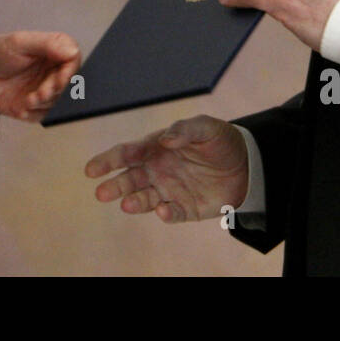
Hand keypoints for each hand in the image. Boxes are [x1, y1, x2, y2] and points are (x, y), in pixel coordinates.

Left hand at [0, 31, 80, 121]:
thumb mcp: (20, 42)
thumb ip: (48, 44)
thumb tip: (73, 51)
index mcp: (54, 53)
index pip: (73, 61)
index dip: (71, 72)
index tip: (60, 79)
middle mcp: (54, 72)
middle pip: (70, 84)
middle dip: (57, 90)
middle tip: (42, 92)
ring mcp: (46, 91)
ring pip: (59, 102)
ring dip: (46, 102)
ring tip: (29, 99)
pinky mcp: (36, 109)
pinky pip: (45, 116)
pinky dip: (36, 113)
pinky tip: (23, 106)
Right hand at [85, 115, 247, 222]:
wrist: (247, 165)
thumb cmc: (220, 141)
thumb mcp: (206, 127)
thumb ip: (184, 130)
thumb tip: (164, 139)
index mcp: (154, 148)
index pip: (127, 153)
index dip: (108, 160)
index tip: (92, 169)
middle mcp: (155, 171)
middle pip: (128, 179)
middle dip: (114, 186)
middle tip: (101, 192)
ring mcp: (168, 191)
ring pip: (143, 199)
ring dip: (134, 202)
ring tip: (126, 204)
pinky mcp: (183, 208)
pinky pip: (170, 213)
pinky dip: (164, 213)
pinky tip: (162, 210)